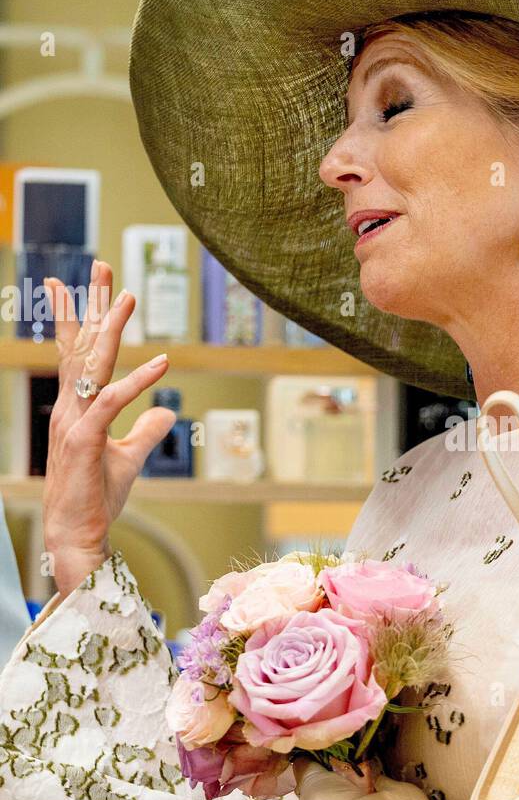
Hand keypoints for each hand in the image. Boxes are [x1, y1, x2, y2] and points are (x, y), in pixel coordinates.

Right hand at [43, 261, 175, 594]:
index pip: (75, 352)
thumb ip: (147, 430)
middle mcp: (69, 407)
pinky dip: (138, 381)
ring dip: (112, 328)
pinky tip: (162, 362)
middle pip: (80, 345)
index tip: (80, 282)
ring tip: (130, 296)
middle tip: (102, 264)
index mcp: (75, 408)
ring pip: (93, 364)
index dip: (78, 316)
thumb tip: (167, 409)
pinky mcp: (84, 440)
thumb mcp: (131, 458)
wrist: (77, 534)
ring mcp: (73, 422)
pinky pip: (113, 402)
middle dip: (91, 303)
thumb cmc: (98, 498)